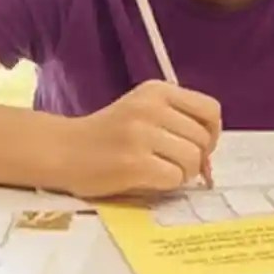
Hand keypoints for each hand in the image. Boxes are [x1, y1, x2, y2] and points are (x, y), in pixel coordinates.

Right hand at [59, 80, 221, 198]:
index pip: (211, 110)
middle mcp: (151, 107)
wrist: (62, 150)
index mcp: (157, 90)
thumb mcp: (144, 111)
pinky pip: (175, 177)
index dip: (211, 133)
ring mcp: (141, 134)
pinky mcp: (133, 162)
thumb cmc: (108, 134)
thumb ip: (178, 121)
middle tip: (173, 163)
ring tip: (160, 171)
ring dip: (183, 173)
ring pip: (192, 159)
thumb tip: (209, 156)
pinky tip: (150, 179)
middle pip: (203, 139)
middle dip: (196, 158)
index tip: (196, 145)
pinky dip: (169, 184)